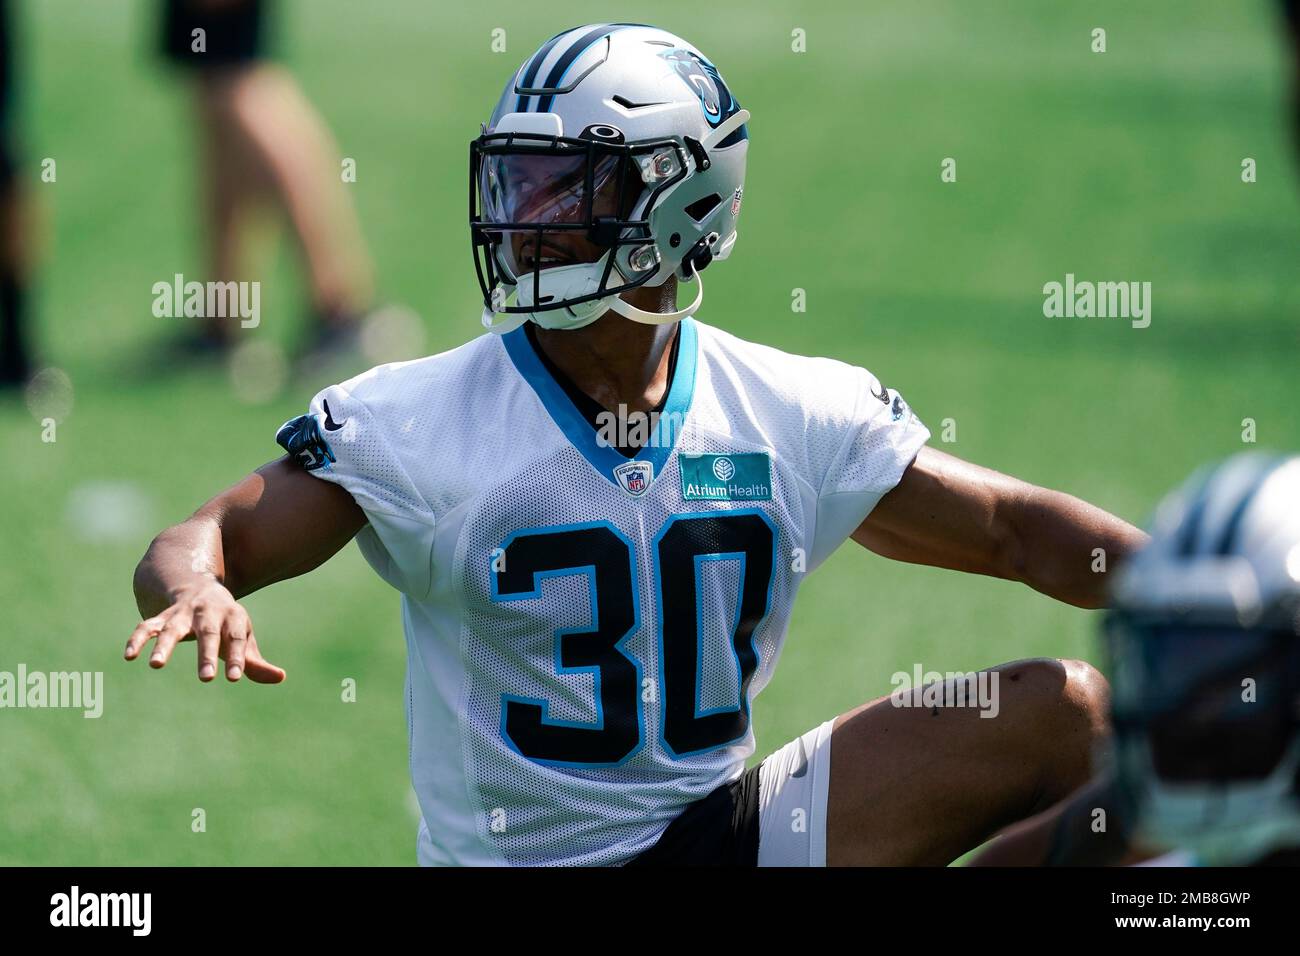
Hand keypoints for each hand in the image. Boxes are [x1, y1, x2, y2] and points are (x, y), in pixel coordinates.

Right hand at [124, 579, 285, 683]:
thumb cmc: (226, 623)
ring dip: (165, 645)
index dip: (238, 657)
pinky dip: (138, 638)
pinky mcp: (162, 617)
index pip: (237, 638)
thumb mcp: (243, 637)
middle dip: (207, 655)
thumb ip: (255, 661)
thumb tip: (280, 677)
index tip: (235, 677)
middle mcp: (208, 613)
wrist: (199, 587)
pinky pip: (147, 626)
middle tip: (207, 679)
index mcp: (233, 617)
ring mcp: (183, 614)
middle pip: (208, 633)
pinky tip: (129, 655)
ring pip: (173, 628)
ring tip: (156, 664)